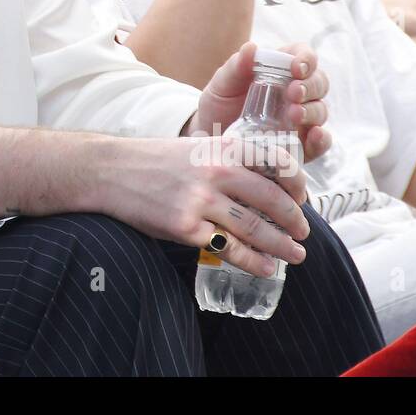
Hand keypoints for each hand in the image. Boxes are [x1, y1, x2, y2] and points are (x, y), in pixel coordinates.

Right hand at [91, 133, 310, 278]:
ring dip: (281, 246)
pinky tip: (265, 267)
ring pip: (254, 228)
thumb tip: (264, 185)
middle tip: (304, 234)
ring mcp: (200, 201)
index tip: (303, 198)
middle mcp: (215, 171)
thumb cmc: (156, 161)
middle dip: (295, 221)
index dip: (297, 184)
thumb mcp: (196, 147)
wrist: (111, 171)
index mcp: (222, 147)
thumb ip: (227, 160)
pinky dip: (252, 261)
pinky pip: (228, 248)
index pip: (276, 162)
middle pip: (272, 200)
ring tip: (295, 255)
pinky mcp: (184, 227)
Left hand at [184, 41, 330, 165]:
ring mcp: (301, 119)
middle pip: (319, 83)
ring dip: (312, 111)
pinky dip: (323, 139)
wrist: (210, 135)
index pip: (304, 56)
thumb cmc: (220, 102)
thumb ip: (236, 66)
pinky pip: (320, 142)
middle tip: (293, 93)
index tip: (296, 68)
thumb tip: (251, 47)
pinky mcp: (301, 144)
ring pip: (321, 111)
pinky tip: (315, 136)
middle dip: (309, 86)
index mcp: (282, 69)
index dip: (306, 59)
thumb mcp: (223, 83)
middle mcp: (297, 92)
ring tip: (293, 115)